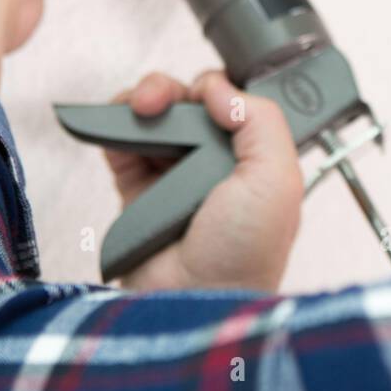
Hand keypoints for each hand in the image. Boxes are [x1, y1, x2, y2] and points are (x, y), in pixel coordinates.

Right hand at [104, 71, 303, 292]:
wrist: (193, 301)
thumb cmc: (244, 254)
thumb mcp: (277, 179)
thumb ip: (261, 121)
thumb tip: (219, 88)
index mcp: (258, 162)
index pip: (235, 104)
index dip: (217, 89)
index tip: (206, 93)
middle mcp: (217, 167)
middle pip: (190, 105)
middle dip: (172, 91)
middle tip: (157, 100)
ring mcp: (175, 179)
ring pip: (155, 119)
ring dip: (142, 102)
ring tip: (137, 109)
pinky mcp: (138, 193)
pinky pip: (121, 146)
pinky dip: (113, 127)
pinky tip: (115, 124)